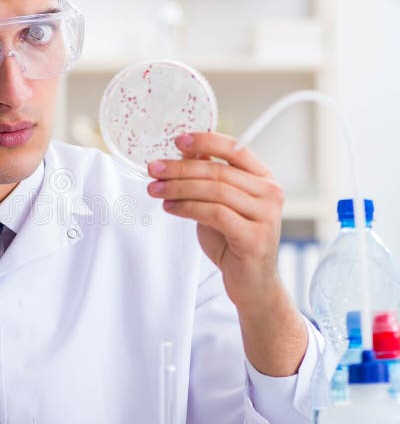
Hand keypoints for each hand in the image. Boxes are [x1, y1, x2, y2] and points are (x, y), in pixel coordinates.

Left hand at [146, 132, 283, 310]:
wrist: (251, 282)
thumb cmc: (233, 241)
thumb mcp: (219, 204)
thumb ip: (208, 180)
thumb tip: (184, 153)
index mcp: (263, 179)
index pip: (236, 149)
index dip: (206, 141)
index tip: (177, 140)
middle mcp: (270, 193)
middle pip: (218, 172)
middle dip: (180, 168)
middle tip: (153, 169)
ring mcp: (265, 215)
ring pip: (215, 191)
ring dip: (179, 188)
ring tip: (155, 190)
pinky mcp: (254, 236)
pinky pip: (215, 214)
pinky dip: (187, 208)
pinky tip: (170, 207)